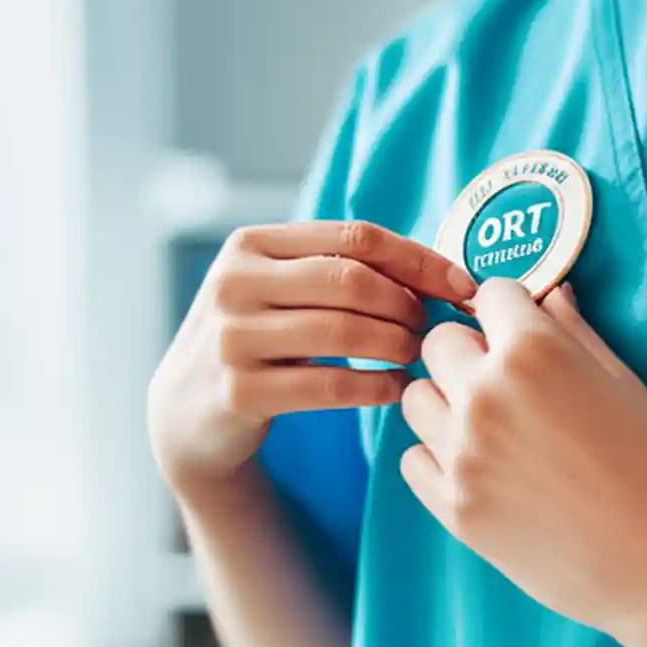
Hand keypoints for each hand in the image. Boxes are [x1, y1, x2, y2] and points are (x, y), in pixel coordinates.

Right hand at [149, 220, 478, 503]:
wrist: (186, 410)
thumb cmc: (255, 339)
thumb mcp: (275, 289)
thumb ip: (334, 269)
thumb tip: (438, 270)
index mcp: (250, 244)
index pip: (354, 237)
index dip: (417, 258)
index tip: (460, 283)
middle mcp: (235, 283)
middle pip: (352, 280)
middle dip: (408, 303)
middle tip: (433, 326)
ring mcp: (232, 338)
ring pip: (344, 330)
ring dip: (397, 344)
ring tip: (417, 355)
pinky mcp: (239, 391)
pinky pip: (330, 385)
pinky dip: (376, 386)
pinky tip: (396, 388)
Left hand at [399, 279, 646, 644]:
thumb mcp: (625, 384)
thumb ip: (575, 333)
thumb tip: (550, 295)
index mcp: (533, 351)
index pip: (490, 294)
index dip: (509, 311)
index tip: (522, 331)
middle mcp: (484, 393)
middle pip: (438, 342)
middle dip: (469, 351)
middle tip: (507, 382)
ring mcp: (461, 453)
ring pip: (415, 398)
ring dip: (445, 402)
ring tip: (491, 427)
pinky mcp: (452, 506)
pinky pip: (412, 459)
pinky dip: (437, 457)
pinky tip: (479, 468)